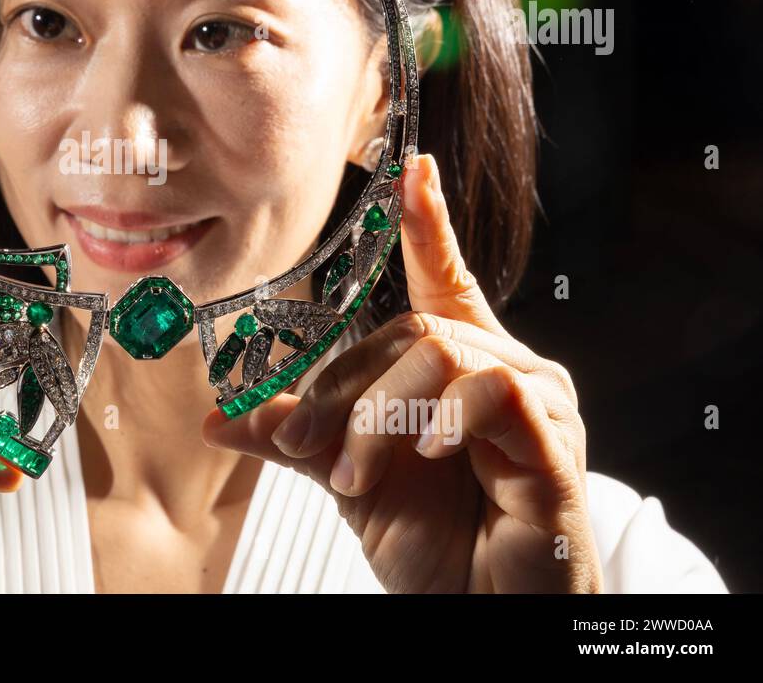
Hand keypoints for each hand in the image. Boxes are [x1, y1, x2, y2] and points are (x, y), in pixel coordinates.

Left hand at [202, 154, 599, 592]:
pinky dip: (449, 415)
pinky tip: (430, 449)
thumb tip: (219, 416)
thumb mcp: (347, 477)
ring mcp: (537, 404)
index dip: (428, 223)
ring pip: (441, 356)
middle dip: (341, 389)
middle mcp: (503, 371)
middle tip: (300, 446)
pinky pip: (498, 394)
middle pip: (412, 332)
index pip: (444, 278)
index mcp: (455, 368)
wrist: (479, 611)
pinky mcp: (556, 443)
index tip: (414, 165)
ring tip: (350, 474)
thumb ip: (296, 434)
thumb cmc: (431, 540)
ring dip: (377, 416)